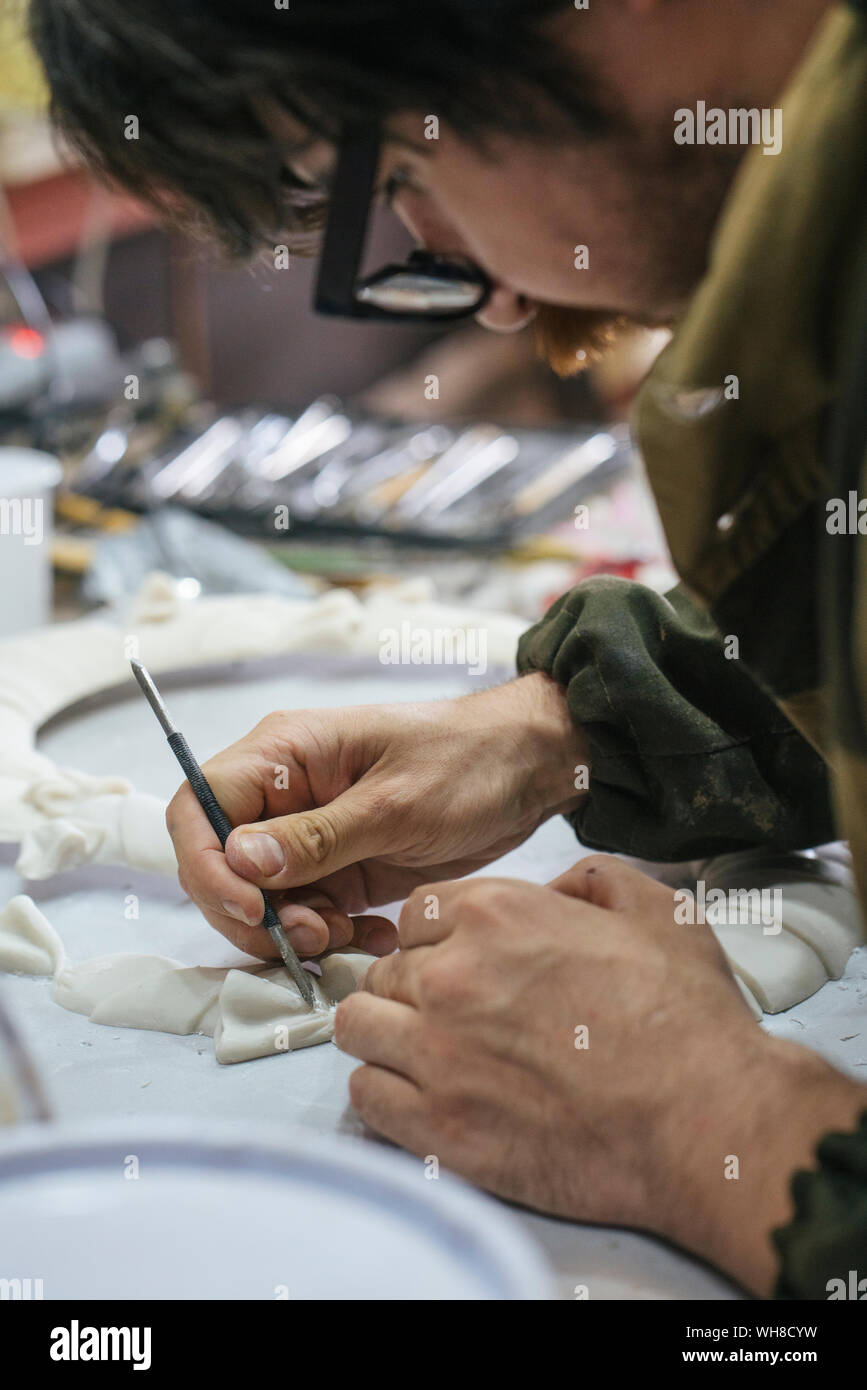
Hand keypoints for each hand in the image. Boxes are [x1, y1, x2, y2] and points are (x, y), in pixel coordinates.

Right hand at [166, 672, 585, 960]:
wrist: (530, 770)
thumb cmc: (469, 761)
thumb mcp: (396, 803)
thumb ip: (317, 836)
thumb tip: (239, 861)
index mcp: (284, 753)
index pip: (201, 809)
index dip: (208, 866)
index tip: (253, 909)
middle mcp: (285, 794)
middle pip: (222, 866)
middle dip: (254, 914)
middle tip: (314, 937)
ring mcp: (311, 835)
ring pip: (263, 901)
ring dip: (296, 932)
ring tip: (352, 936)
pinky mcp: (340, 868)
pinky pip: (308, 914)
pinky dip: (332, 936)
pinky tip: (376, 936)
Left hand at [336, 855, 866, 1294]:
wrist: (706, 1120)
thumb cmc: (686, 1019)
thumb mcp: (656, 910)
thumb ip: (594, 879)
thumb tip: (557, 887)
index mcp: (497, 915)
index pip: (416, 914)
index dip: (438, 939)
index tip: (461, 966)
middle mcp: (453, 975)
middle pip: (385, 968)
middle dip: (412, 988)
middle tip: (454, 1018)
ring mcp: (438, 1053)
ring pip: (359, 1026)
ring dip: (386, 1034)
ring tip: (426, 1055)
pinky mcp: (437, 1126)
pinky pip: (365, 1095)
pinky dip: (386, 1094)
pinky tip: (425, 1098)